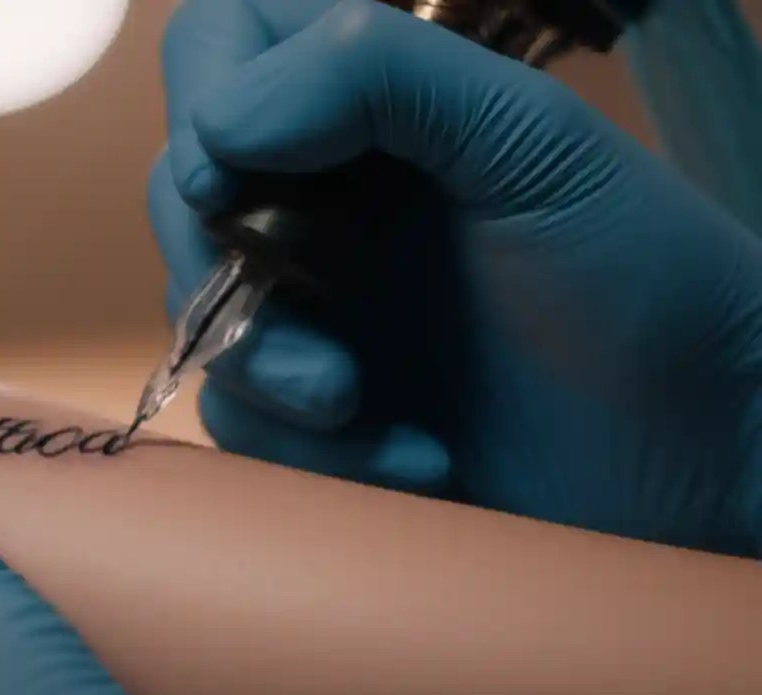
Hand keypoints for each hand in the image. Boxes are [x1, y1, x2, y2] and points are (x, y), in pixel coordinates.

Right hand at [152, 0, 761, 554]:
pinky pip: (243, 421)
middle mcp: (329, 195)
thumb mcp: (536, 145)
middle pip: (180, 192)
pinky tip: (417, 460)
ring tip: (363, 404)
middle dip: (222, 269)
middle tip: (311, 327)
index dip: (203, 103)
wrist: (698, 456)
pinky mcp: (320, 408)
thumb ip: (382, 76)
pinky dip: (314, 452)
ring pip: (199, 316)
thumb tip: (219, 119)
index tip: (227, 177)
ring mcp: (319, 301)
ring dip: (269, 371)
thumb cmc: (645, 284)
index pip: (223, 50)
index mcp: (375, 111)